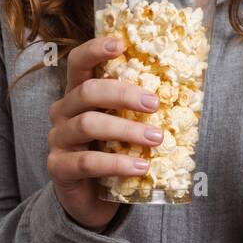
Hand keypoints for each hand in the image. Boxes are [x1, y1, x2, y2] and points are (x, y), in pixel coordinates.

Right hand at [47, 35, 163, 230]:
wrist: (89, 199)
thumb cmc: (111, 152)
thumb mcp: (123, 124)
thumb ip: (138, 108)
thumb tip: (183, 92)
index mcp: (78, 94)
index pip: (78, 63)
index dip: (95, 49)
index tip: (121, 44)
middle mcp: (63, 112)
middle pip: (87, 92)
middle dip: (123, 94)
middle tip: (154, 103)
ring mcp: (58, 140)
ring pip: (89, 125)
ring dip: (127, 130)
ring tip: (157, 139)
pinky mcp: (59, 168)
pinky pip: (88, 162)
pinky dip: (117, 163)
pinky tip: (141, 166)